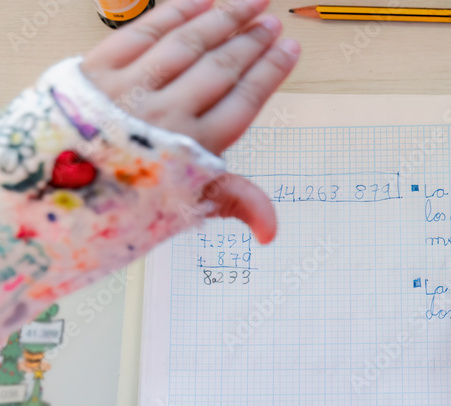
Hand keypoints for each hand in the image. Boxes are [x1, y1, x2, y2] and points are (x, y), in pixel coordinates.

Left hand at [80, 0, 300, 243]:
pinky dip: (175, 12)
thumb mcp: (188, 208)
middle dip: (252, 40)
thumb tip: (272, 232)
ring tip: (249, 2)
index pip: (244, 99)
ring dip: (223, 18)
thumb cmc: (125, 204)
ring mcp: (130, 88)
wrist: (55, 199)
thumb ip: (235, 203)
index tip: (289, 49)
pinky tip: (200, 0)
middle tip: (272, 22)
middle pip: (221, 66)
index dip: (271, 70)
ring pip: (187, 42)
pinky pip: (144, 31)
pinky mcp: (98, 68)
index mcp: (193, 149)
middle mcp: (164, 115)